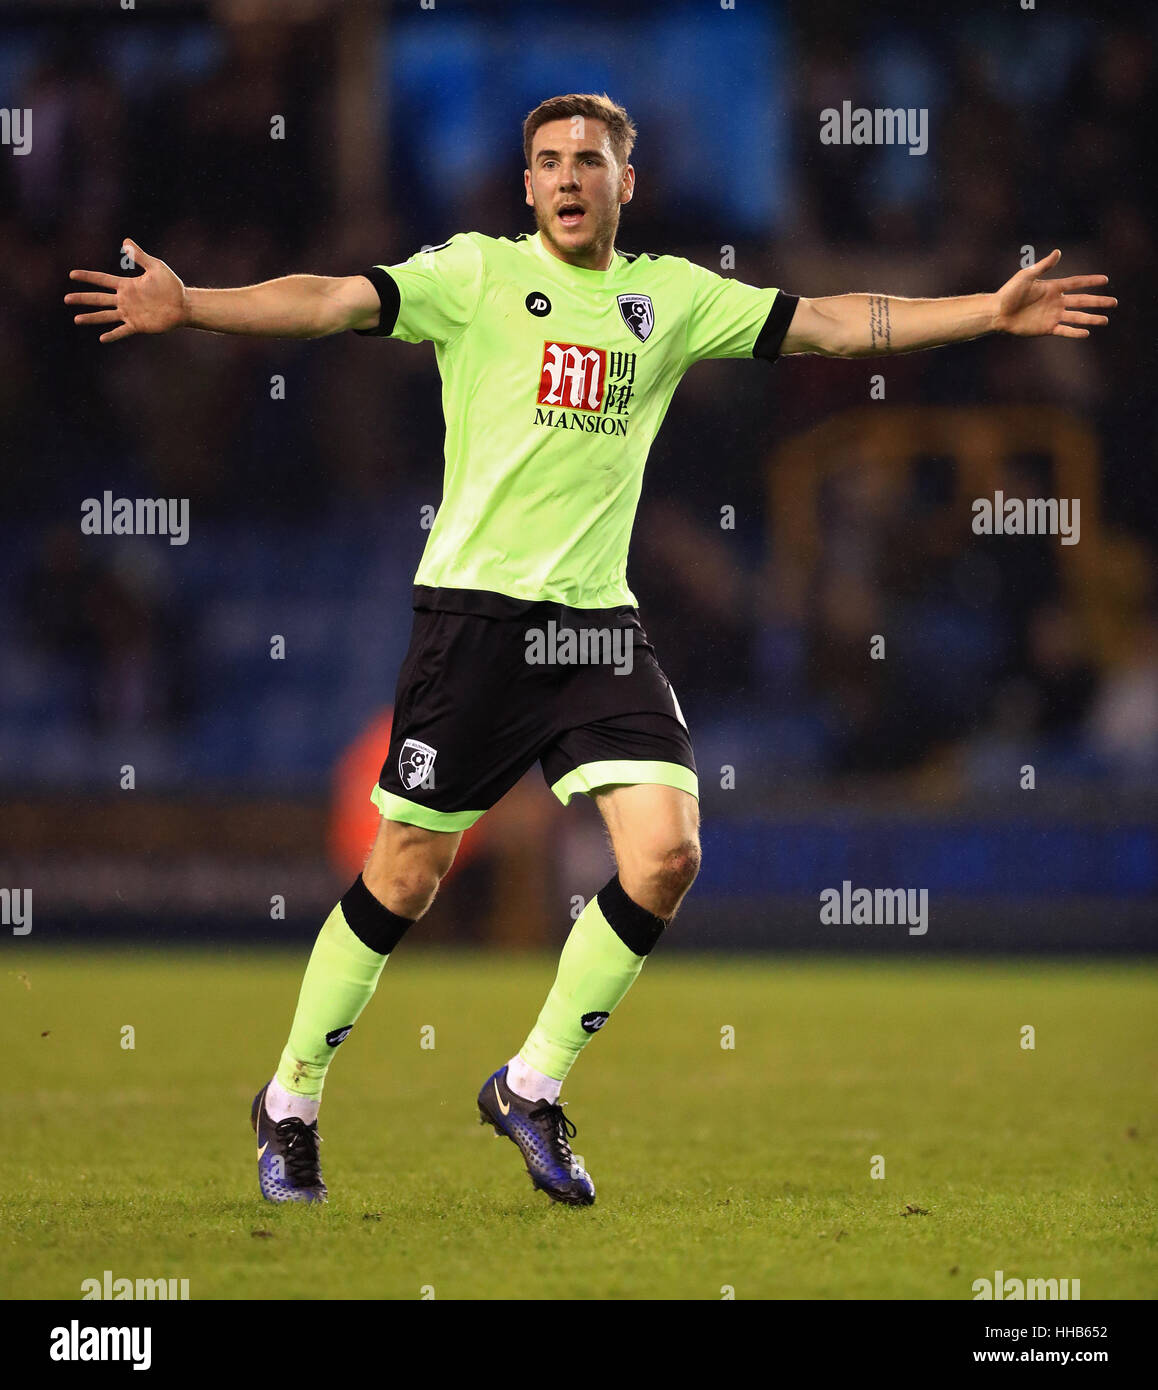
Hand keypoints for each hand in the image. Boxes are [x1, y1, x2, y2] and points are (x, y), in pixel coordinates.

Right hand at [65, 239, 186, 342]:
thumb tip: (126, 242)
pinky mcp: (138, 325)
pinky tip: (101, 338)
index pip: (103, 280)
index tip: (72, 274)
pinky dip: (112, 334)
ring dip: (91, 317)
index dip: (88, 277)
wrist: (183, 305)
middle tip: (66, 299)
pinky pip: (122, 330)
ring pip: (106, 315)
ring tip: (76, 319)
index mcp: (127, 285)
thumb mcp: (156, 267)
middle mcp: (124, 299)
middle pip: (99, 299)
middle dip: (82, 298)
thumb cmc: (171, 285)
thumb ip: (140, 256)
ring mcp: (130, 313)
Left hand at [992, 249, 1115, 338]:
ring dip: (1091, 319)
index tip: (1106, 280)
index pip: (1076, 283)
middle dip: (1098, 302)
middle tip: (1114, 302)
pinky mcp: (1046, 328)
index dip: (1091, 281)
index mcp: (1053, 287)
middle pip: (1082, 301)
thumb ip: (1043, 266)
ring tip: (1105, 320)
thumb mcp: (1027, 276)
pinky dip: (1074, 332)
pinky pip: (1064, 330)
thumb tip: (1058, 252)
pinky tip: (1086, 333)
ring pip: (1077, 317)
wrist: (997, 313)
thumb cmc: (1009, 292)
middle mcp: (1056, 301)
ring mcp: (1052, 315)